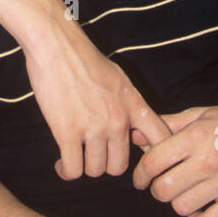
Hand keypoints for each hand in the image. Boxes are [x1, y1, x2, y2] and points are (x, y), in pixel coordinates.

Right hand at [23, 19, 169, 179]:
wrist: (56, 45)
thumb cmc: (84, 58)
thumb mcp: (119, 78)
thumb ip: (130, 105)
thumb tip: (136, 130)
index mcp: (134, 105)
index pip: (161, 140)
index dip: (155, 159)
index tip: (141, 166)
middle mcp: (118, 120)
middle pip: (119, 167)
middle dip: (105, 164)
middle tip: (93, 155)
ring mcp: (94, 128)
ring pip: (95, 170)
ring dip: (84, 167)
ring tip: (75, 157)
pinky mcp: (68, 132)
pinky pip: (73, 170)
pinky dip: (66, 171)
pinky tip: (61, 164)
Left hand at [132, 98, 217, 216]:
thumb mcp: (200, 115)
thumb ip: (167, 125)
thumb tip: (136, 136)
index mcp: (196, 136)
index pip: (153, 162)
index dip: (141, 173)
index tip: (141, 177)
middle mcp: (209, 161)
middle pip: (164, 189)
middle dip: (156, 189)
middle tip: (161, 185)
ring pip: (182, 207)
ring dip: (176, 203)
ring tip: (181, 193)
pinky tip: (198, 208)